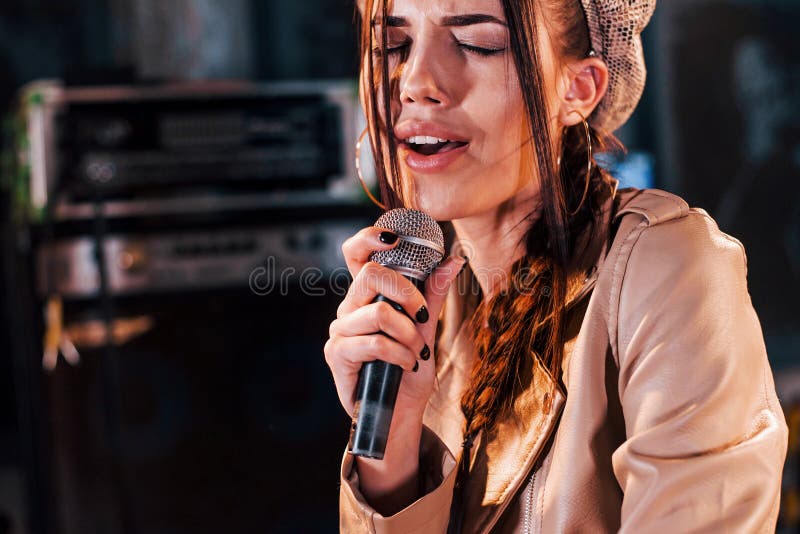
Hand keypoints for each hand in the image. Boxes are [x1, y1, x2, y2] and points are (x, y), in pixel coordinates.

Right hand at [324, 226, 464, 421]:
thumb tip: (454, 260)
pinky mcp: (337, 354)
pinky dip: (399, 353)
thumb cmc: (409, 368)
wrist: (399, 412)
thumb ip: (433, 294)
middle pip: (370, 274)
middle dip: (407, 292)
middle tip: (423, 314)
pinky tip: (406, 363)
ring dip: (409, 334)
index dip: (369, 237)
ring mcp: (340, 330)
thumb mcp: (426, 327)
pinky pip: (374, 342)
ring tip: (417, 351)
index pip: (356, 253)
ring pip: (379, 312)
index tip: (395, 239)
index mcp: (367, 295)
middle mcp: (349, 307)